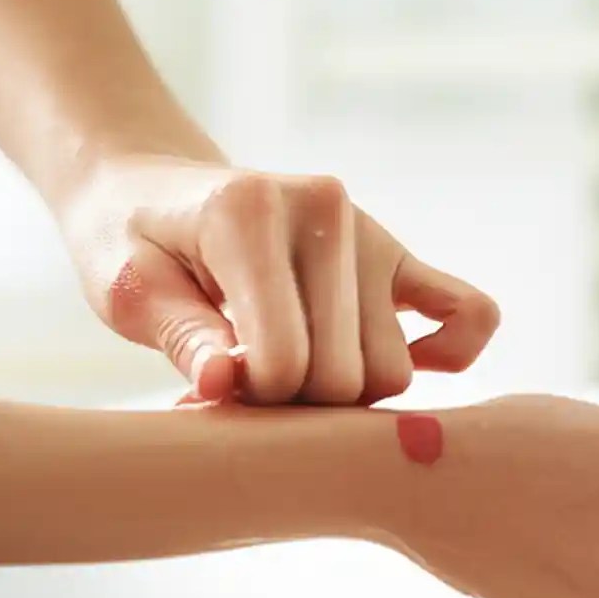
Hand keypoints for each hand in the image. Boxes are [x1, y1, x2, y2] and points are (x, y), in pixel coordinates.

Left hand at [60, 155, 500, 404]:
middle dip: (295, 406)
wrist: (155, 191)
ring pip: (393, 371)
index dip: (251, 398)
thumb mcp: (127, 287)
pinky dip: (451, 354)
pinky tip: (406, 364)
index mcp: (253, 212)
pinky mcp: (402, 257)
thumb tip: (227, 386)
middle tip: (243, 386)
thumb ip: (182, 337)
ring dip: (343, 395)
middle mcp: (330, 210)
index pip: (287, 356)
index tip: (213, 386)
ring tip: (286, 375)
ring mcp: (374, 234)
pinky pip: (471, 313)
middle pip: (347, 374)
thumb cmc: (133, 243)